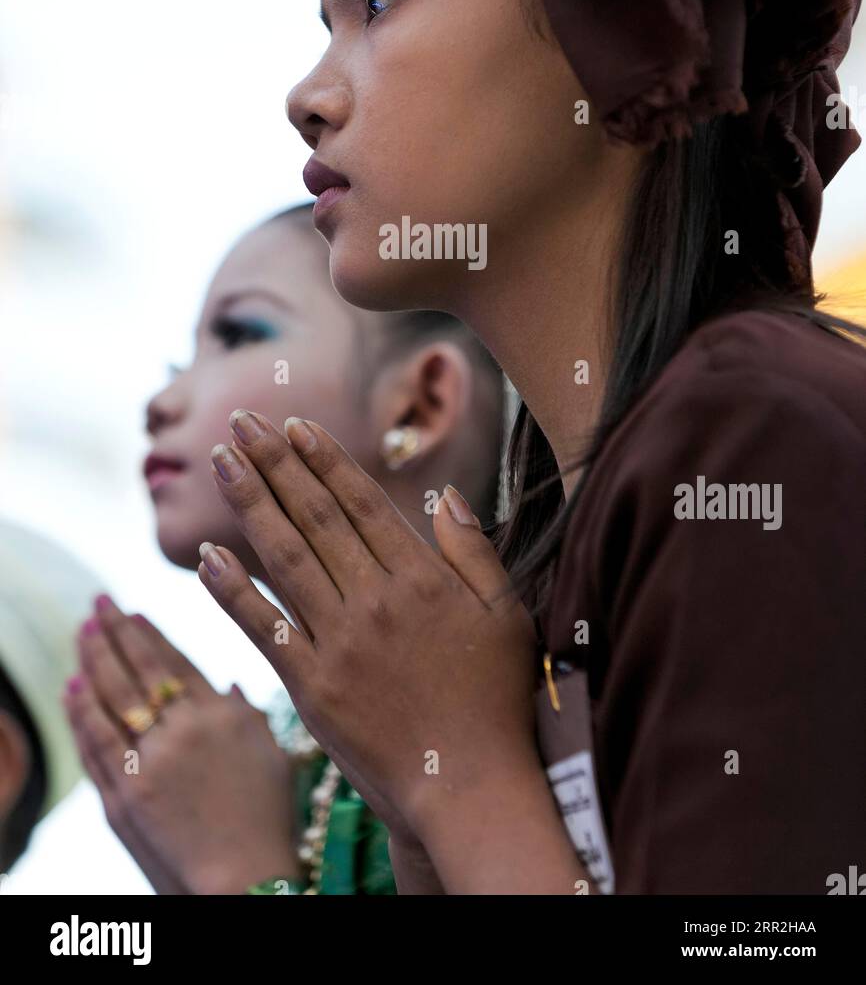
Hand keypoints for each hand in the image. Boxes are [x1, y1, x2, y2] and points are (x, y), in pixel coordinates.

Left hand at [64, 598, 297, 894]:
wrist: (244, 880)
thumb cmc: (268, 822)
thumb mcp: (272, 757)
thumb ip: (250, 716)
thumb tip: (230, 685)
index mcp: (223, 715)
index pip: (177, 661)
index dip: (150, 634)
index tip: (132, 611)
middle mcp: (185, 729)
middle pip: (140, 669)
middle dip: (115, 631)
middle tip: (98, 603)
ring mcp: (153, 761)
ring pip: (112, 697)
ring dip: (92, 660)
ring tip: (81, 633)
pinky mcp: (126, 794)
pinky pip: (96, 743)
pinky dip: (81, 712)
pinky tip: (71, 687)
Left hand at [199, 411, 540, 846]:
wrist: (470, 784)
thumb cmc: (497, 699)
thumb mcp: (506, 615)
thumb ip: (474, 552)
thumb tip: (444, 496)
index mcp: (423, 578)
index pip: (362, 503)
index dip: (324, 460)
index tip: (294, 426)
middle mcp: (376, 601)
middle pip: (316, 517)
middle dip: (275, 463)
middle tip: (241, 421)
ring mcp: (340, 643)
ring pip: (285, 558)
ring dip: (249, 505)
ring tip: (220, 461)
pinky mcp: (313, 687)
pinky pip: (264, 628)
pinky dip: (232, 591)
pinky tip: (207, 556)